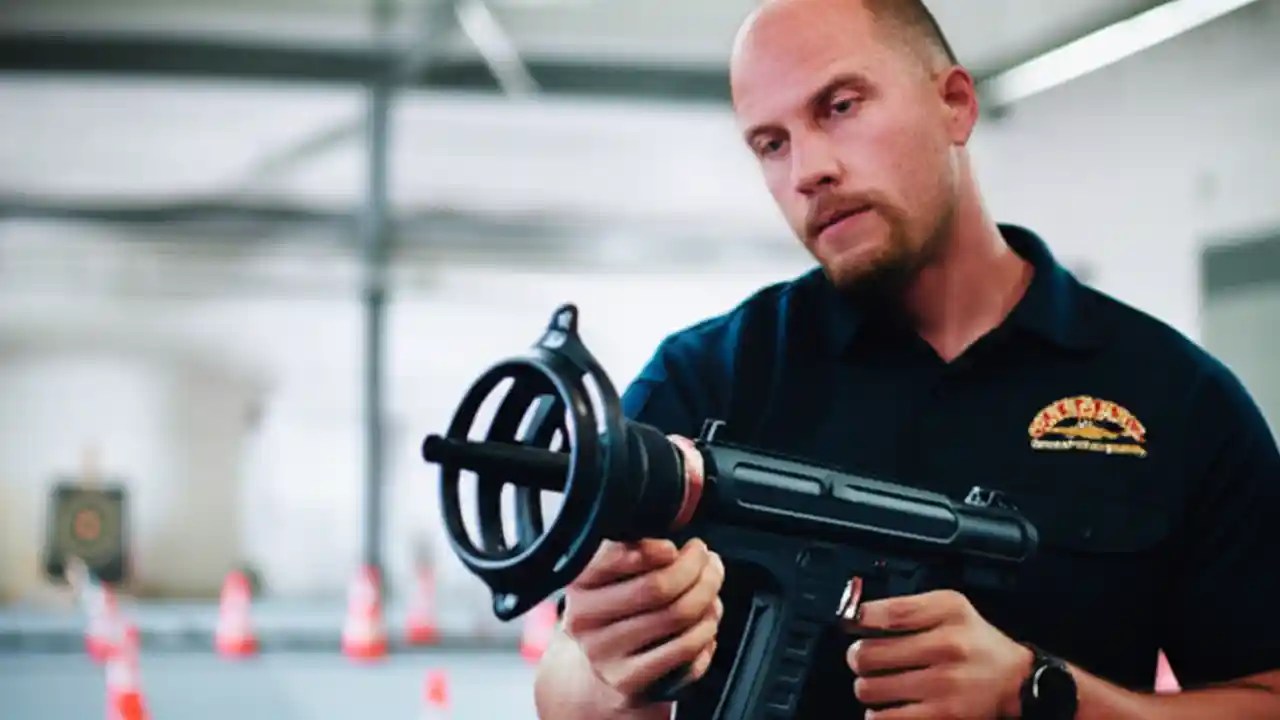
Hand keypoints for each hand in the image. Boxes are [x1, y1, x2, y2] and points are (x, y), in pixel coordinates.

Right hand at [562, 536, 725, 704]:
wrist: (596, 675)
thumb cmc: (617, 613)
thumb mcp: (614, 577)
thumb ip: (640, 551)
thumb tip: (683, 542)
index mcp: (580, 583)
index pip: (613, 558)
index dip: (653, 549)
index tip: (674, 547)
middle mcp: (585, 618)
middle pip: (658, 586)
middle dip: (697, 568)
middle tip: (709, 561)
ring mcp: (605, 653)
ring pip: (678, 616)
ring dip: (708, 598)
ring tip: (712, 591)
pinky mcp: (629, 680)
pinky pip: (686, 649)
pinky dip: (706, 631)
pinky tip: (706, 623)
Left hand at [846, 589, 1032, 718]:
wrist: (1016, 682)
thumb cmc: (975, 642)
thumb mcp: (950, 608)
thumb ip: (906, 607)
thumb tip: (856, 616)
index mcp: (948, 612)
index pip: (887, 613)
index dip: (858, 619)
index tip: (852, 623)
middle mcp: (947, 647)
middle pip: (868, 653)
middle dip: (857, 657)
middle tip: (863, 658)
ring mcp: (944, 685)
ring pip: (869, 689)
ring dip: (867, 687)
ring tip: (878, 683)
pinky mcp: (942, 716)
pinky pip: (884, 718)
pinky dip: (877, 714)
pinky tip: (887, 706)